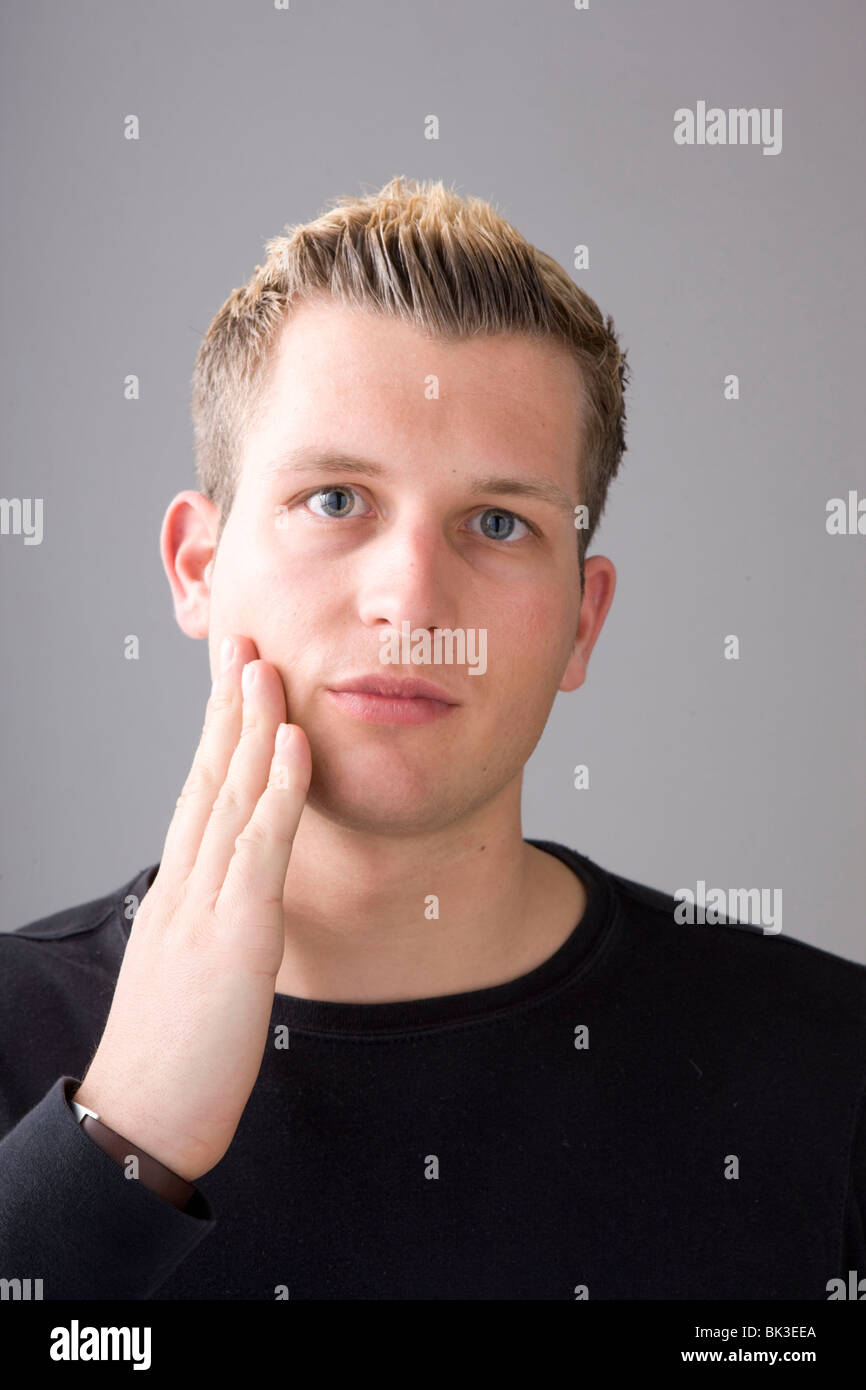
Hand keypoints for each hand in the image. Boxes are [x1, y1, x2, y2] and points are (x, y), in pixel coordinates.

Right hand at [73, 635, 310, 1181]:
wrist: (139, 1119)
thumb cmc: (171, 1054)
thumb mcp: (190, 969)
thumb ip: (208, 922)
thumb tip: (228, 897)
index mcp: (179, 889)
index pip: (199, 793)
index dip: (217, 733)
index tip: (233, 683)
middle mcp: (185, 882)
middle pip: (207, 776)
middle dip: (227, 705)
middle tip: (242, 640)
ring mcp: (204, 903)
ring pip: (229, 797)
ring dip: (250, 726)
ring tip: (266, 665)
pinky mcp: (232, 934)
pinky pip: (260, 849)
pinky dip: (279, 791)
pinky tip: (293, 744)